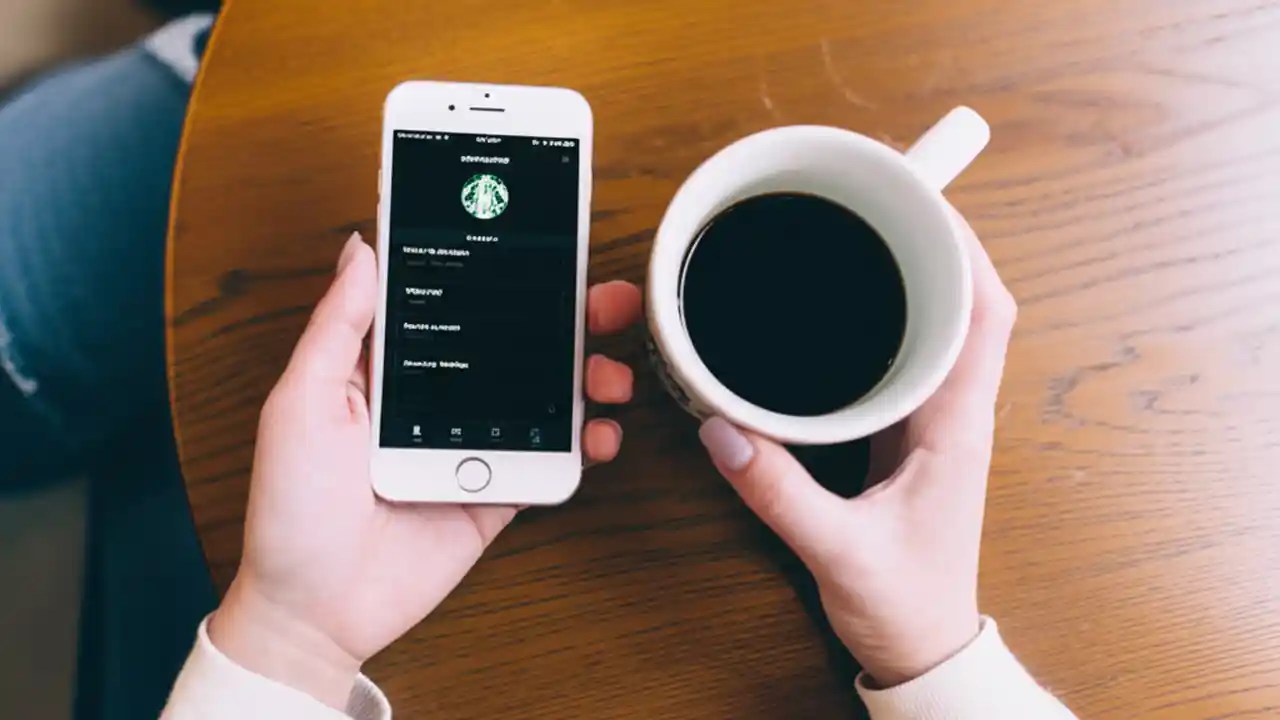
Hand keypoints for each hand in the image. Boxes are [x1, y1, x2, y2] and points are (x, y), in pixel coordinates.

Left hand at [210, 233, 642, 707]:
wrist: (315, 609)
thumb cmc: (291, 505)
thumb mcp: (300, 401)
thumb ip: (338, 327)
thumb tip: (362, 248)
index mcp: (391, 367)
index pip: (457, 303)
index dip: (503, 273)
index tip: (547, 246)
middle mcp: (439, 397)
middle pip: (517, 343)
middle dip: (571, 317)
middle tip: (609, 302)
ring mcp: (473, 444)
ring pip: (546, 395)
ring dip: (589, 375)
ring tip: (611, 374)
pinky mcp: (497, 492)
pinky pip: (551, 459)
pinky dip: (585, 442)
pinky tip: (599, 432)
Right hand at [698, 209, 1016, 687]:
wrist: (919, 645)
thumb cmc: (904, 601)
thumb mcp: (838, 550)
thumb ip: (779, 493)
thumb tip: (721, 430)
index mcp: (956, 425)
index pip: (987, 313)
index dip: (967, 246)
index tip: (925, 198)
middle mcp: (951, 410)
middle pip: (965, 300)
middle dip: (934, 238)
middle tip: (884, 192)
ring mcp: (931, 419)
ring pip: (937, 324)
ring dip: (913, 272)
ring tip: (865, 227)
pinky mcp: (905, 433)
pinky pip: (904, 355)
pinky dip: (885, 316)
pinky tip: (845, 304)